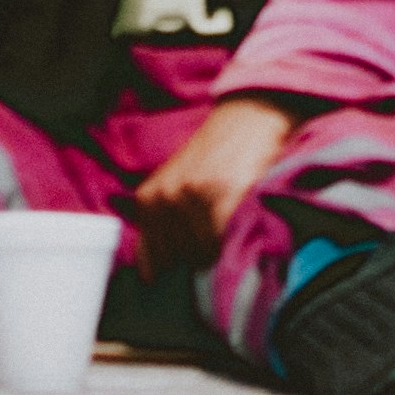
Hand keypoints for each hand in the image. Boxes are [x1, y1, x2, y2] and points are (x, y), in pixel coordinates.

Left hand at [132, 93, 296, 270]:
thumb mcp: (172, 184)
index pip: (153, 261)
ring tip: (225, 219)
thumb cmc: (210, 156)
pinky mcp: (223, 197)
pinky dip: (230, 242)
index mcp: (148, 197)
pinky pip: (221, 243)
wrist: (246, 119)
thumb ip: (157, 225)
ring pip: (202, 255)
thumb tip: (149, 275)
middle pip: (180, 258)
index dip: (176, 260)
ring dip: (216, 248)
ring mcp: (193, 197)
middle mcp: (166, 197)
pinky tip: (235, 220)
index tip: (192, 244)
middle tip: (213, 223)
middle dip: (197, 252)